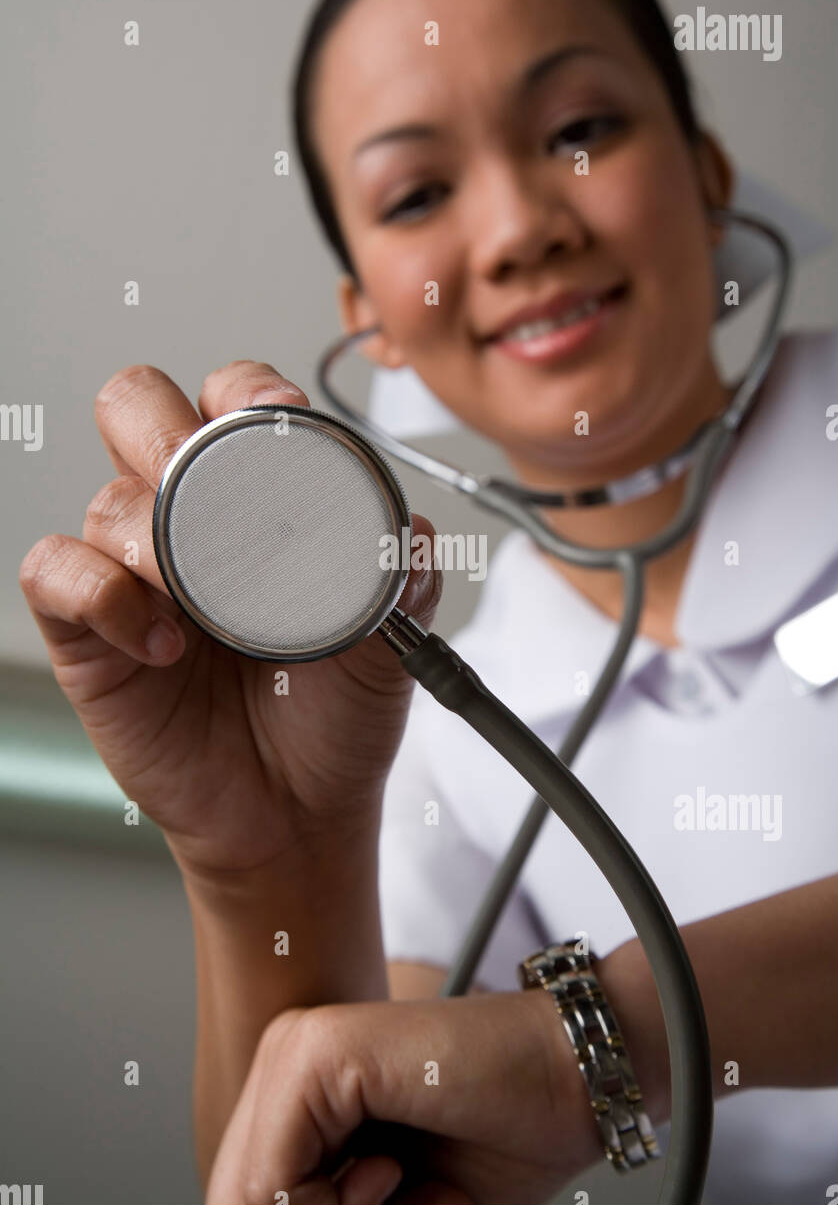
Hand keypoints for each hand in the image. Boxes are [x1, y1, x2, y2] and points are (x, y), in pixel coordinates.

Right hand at [19, 361, 441, 875]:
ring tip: (203, 606)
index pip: (229, 398)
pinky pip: (57, 574)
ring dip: (154, 538)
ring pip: (106, 499)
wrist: (298, 813)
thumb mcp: (390, 641)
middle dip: (166, 429)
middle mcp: (187, 521)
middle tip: (208, 488)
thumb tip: (413, 529)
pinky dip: (105, 595)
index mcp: (257, 500)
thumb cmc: (334, 717)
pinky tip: (162, 644)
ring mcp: (132, 574)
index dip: (247, 390)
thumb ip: (403, 578)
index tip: (283, 418)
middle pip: (137, 409)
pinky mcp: (89, 633)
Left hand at [205, 989, 601, 1204]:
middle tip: (397, 1198)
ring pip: (250, 1191)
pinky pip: (271, 1174)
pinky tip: (389, 1170)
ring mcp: (298, 1046)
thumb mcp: (386, 1200)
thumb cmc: (502, 1133)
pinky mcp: (319, 1051)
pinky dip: (329, 1203)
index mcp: (299, 1086)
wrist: (572, 1081)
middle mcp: (288, 1054)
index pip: (246, 1193)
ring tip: (398, 1183)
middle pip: (241, 1193)